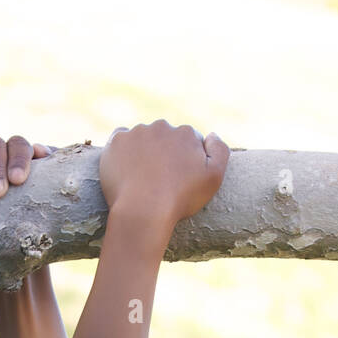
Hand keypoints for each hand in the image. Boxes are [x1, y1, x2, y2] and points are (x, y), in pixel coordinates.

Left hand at [99, 120, 228, 231]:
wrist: (143, 211)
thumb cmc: (180, 199)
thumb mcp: (214, 178)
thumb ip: (220, 151)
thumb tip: (211, 134)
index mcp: (186, 133)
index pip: (188, 142)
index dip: (185, 162)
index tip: (179, 180)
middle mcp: (162, 126)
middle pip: (164, 138)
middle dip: (164, 154)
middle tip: (160, 181)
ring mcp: (137, 132)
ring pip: (142, 139)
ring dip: (143, 152)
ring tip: (142, 179)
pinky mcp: (116, 141)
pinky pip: (121, 141)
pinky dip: (123, 152)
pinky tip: (126, 170)